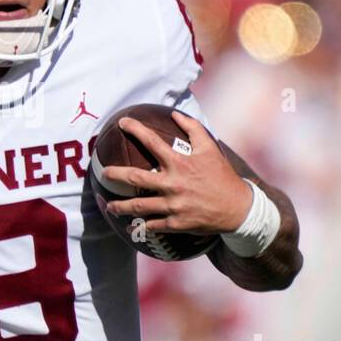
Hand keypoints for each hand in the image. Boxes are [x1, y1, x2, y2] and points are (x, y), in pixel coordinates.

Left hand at [101, 110, 253, 235]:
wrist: (238, 208)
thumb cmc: (221, 176)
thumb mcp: (210, 148)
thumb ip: (192, 129)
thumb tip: (174, 114)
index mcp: (180, 163)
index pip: (152, 142)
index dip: (135, 129)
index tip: (122, 122)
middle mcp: (173, 184)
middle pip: (136, 178)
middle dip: (115, 175)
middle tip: (103, 173)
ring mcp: (173, 205)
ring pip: (139, 206)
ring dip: (120, 206)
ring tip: (109, 205)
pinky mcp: (176, 223)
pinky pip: (152, 226)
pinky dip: (139, 227)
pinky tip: (129, 226)